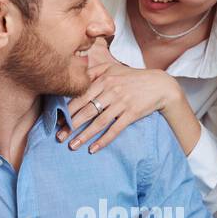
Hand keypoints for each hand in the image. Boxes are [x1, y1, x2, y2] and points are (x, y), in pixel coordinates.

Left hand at [60, 40, 182, 152]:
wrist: (159, 85)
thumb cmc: (133, 77)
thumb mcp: (113, 68)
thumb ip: (94, 71)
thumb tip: (75, 75)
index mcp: (104, 79)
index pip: (81, 96)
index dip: (67, 110)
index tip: (57, 121)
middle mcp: (111, 90)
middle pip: (87, 110)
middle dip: (71, 125)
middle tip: (59, 137)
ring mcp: (122, 103)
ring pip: (98, 122)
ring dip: (84, 135)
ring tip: (72, 146)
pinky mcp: (131, 114)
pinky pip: (115, 130)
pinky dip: (103, 140)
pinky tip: (93, 149)